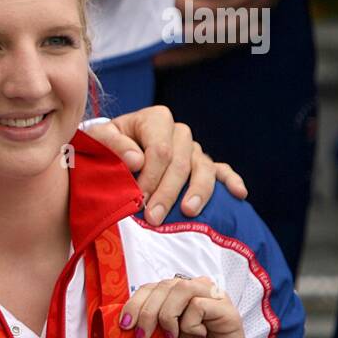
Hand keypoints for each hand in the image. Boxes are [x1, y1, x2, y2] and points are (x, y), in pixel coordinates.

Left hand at [85, 105, 247, 223]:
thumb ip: (113, 145)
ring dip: (198, 192)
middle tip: (154, 218)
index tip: (139, 199)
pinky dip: (231, 180)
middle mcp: (177, 132)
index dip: (151, 176)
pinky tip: (239, 194)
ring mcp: (192, 149)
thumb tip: (136, 160)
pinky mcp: (202, 164)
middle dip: (168, 192)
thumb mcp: (98, 139)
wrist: (108, 152)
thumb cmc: (103, 146)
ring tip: (188, 212)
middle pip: (181, 162)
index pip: (160, 149)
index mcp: (154, 119)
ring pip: (203, 168)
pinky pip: (221, 170)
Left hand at [120, 276, 252, 337]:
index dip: (135, 303)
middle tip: (142, 336)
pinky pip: (200, 304)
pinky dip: (191, 322)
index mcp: (175, 295)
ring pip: (181, 289)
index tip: (125, 325)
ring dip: (167, 314)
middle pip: (163, 286)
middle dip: (147, 312)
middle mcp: (194, 290)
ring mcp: (212, 296)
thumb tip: (122, 324)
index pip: (150, 287)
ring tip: (170, 336)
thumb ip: (147, 326)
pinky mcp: (227, 309)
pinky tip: (197, 334)